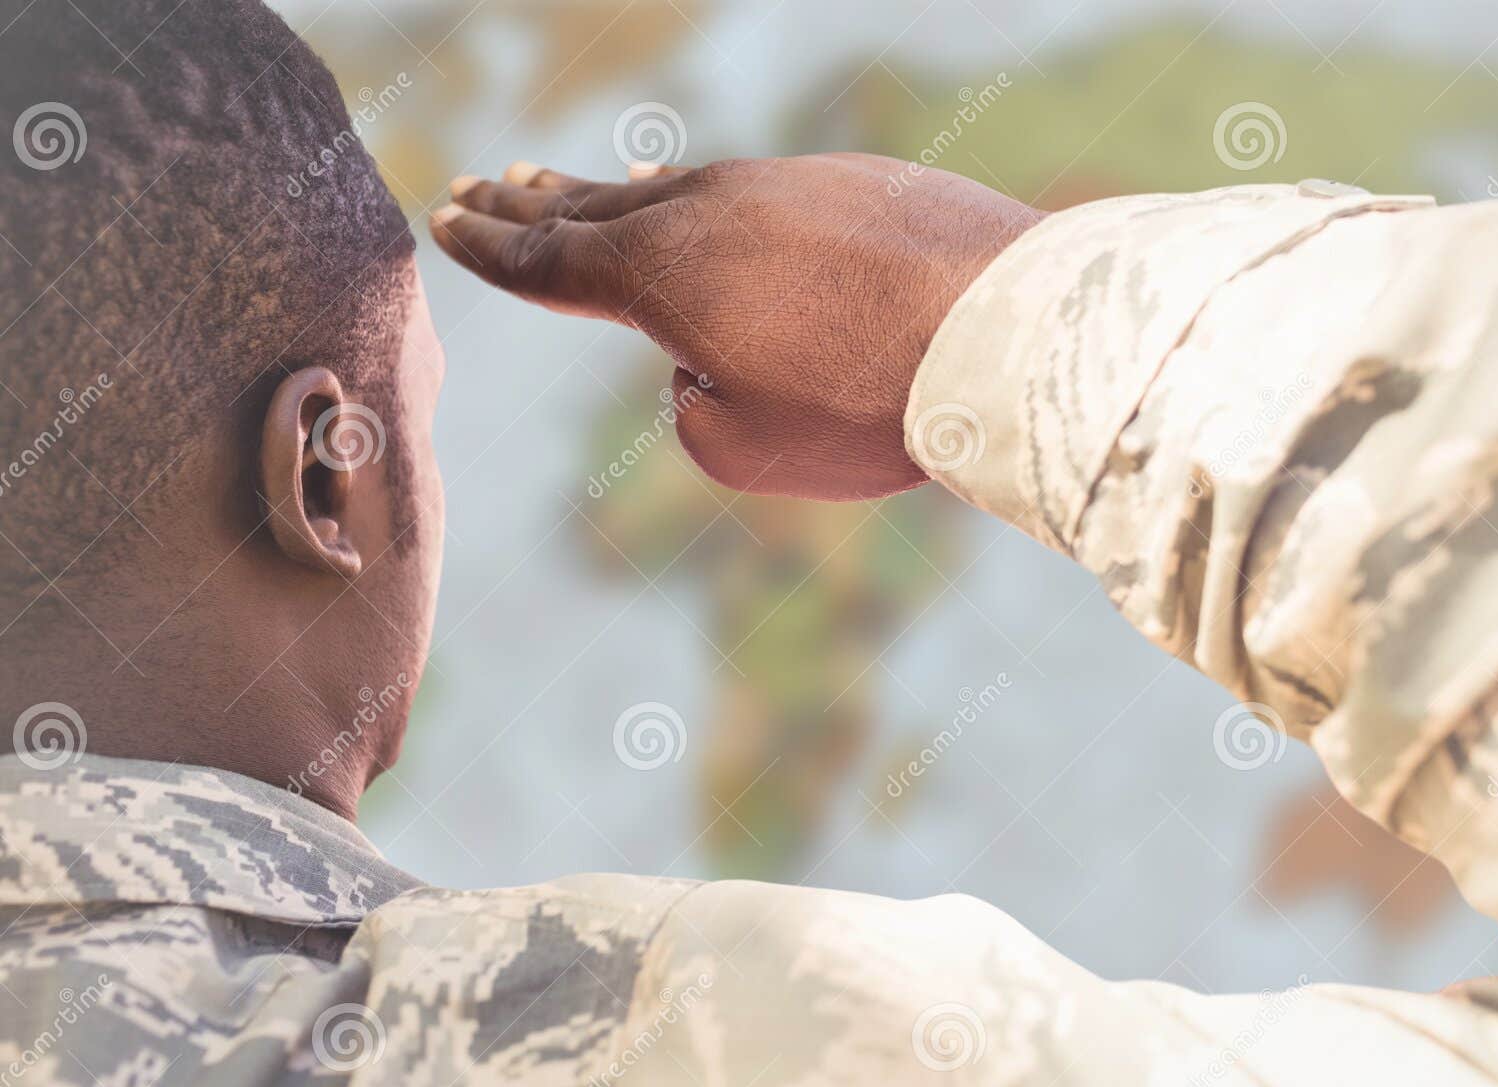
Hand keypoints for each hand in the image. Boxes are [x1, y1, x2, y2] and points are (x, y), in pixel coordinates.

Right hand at [430, 154, 1043, 499]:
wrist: (1002, 323)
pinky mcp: (843, 180)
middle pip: (592, 207)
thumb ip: (692, 409)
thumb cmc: (867, 404)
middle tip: (479, 190)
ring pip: (668, 191)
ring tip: (560, 185)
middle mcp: (705, 211)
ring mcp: (776, 184)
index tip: (446, 220)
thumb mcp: (746, 447)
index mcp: (659, 276)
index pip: (549, 262)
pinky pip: (744, 190)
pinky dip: (693, 198)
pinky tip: (685, 195)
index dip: (490, 247)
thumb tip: (704, 363)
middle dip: (527, 204)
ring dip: (605, 193)